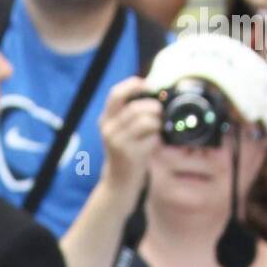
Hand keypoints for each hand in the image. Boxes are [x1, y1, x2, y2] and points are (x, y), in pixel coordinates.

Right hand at [98, 76, 162, 203]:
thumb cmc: (125, 151)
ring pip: (146, 121)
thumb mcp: (120, 130)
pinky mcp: (130, 154)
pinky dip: (157, 138)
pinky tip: (154, 143)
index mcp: (105, 119)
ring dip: (158, 122)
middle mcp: (108, 129)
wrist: (119, 180)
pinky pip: (152, 137)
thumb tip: (153, 93)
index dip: (133, 85)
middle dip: (154, 107)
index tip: (148, 85)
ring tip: (158, 128)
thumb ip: (130, 113)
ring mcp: (118, 142)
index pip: (116, 94)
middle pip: (136, 107)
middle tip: (160, 112)